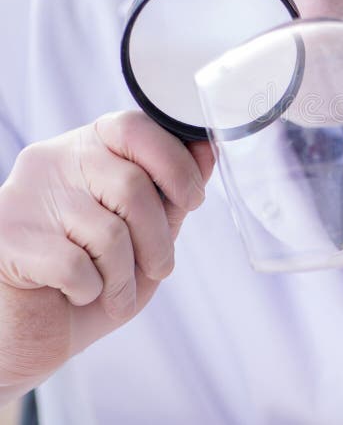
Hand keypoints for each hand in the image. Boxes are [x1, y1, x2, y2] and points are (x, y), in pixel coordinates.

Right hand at [0, 111, 214, 393]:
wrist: (30, 330)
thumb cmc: (93, 275)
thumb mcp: (146, 231)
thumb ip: (173, 190)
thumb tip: (207, 146)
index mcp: (86, 147)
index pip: (134, 127)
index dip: (175, 164)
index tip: (193, 199)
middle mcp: (52, 161)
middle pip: (131, 184)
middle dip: (158, 237)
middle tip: (160, 267)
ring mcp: (24, 197)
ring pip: (109, 231)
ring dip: (126, 276)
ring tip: (117, 292)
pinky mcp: (7, 238)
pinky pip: (75, 266)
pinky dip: (91, 290)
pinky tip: (77, 294)